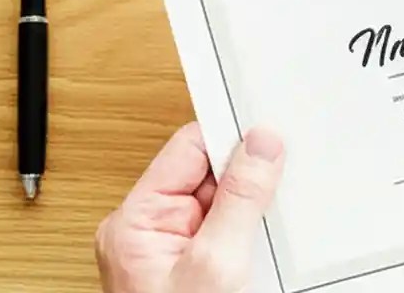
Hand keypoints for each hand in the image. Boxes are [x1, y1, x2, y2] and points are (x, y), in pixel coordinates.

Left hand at [95, 122, 284, 292]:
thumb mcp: (217, 264)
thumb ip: (240, 200)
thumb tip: (260, 146)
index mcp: (136, 219)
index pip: (188, 147)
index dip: (230, 139)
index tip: (268, 139)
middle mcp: (148, 229)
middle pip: (210, 173)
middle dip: (245, 184)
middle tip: (268, 206)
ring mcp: (170, 248)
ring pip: (223, 203)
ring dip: (249, 216)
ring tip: (257, 246)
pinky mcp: (193, 265)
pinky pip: (228, 231)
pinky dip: (249, 238)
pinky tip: (256, 256)